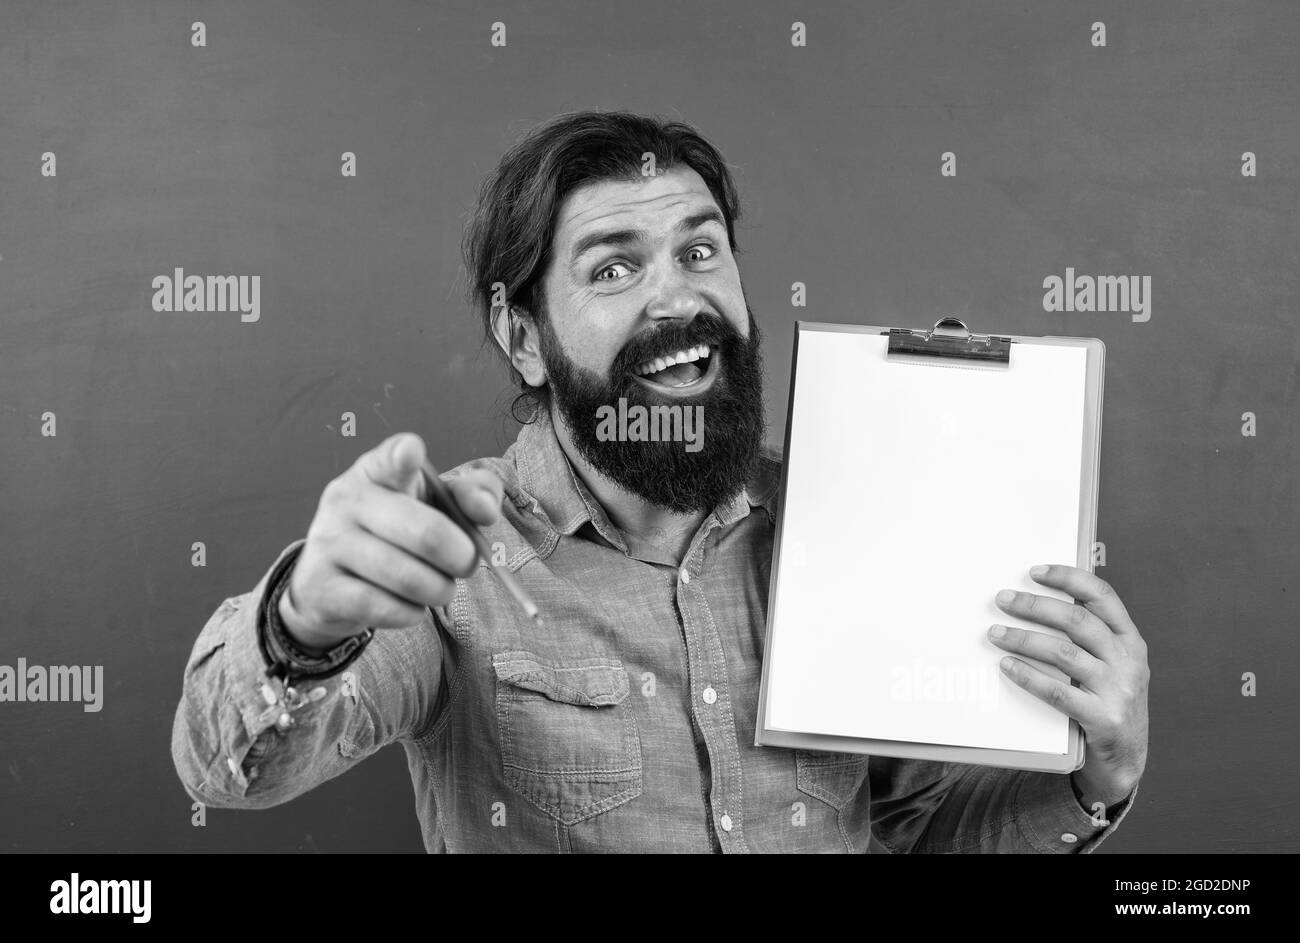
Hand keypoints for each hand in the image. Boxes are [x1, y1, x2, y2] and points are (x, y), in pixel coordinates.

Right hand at [281, 432, 503, 649]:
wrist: (330, 584)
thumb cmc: (398, 534)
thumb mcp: (434, 505)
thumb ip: (472, 496)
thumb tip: (486, 511)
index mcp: (377, 470)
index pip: (390, 456)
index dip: (404, 456)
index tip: (413, 453)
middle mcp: (346, 499)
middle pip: (426, 534)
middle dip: (462, 558)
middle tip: (466, 565)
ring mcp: (329, 542)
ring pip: (410, 579)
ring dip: (440, 590)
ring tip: (438, 587)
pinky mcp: (322, 588)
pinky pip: (389, 608)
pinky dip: (413, 612)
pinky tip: (409, 605)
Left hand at [988, 565, 1148, 808]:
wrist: (1126, 758)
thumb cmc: (1107, 700)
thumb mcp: (1110, 664)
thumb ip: (1087, 637)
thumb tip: (1037, 600)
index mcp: (1130, 639)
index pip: (1102, 596)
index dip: (1068, 579)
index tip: (1034, 571)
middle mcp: (1129, 660)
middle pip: (1077, 621)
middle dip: (1035, 606)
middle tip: (1002, 599)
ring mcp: (1119, 690)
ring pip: (1064, 654)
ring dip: (1024, 639)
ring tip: (995, 633)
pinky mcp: (1104, 718)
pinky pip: (1058, 692)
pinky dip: (1029, 676)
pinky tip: (1006, 666)